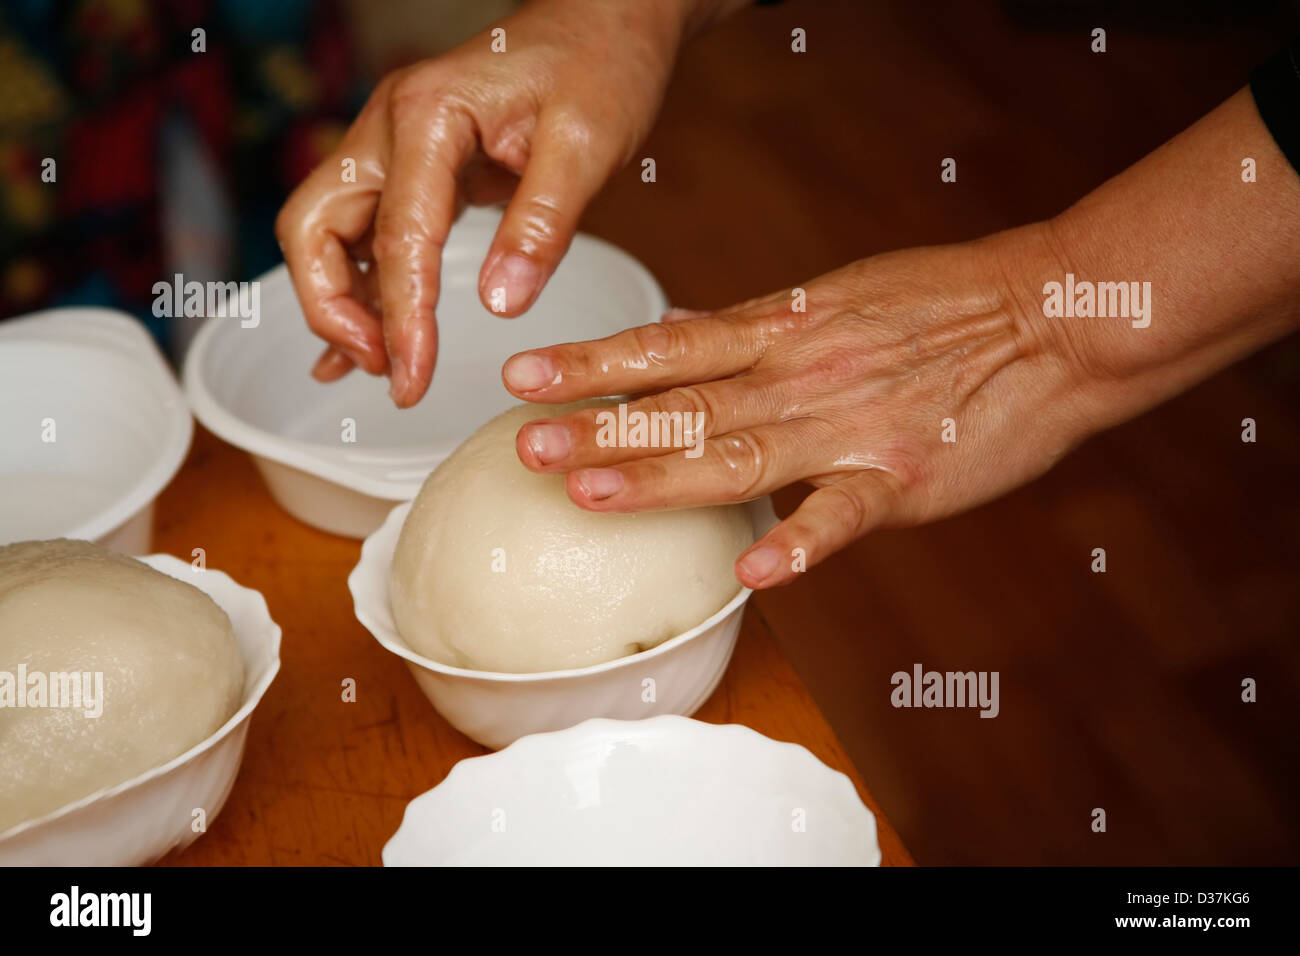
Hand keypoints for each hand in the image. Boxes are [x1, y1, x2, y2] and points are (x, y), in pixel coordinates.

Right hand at [276, 0, 721, 405]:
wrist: (604, 20)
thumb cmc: (600, 66)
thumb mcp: (587, 144)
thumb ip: (542, 223)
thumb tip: (501, 304)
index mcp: (429, 115)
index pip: (397, 236)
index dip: (402, 318)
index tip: (413, 379)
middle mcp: (389, 126)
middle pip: (313, 228)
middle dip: (334, 310)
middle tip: (391, 371)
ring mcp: (391, 145)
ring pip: (325, 232)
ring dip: (342, 303)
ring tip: (388, 365)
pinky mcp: (410, 166)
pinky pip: (363, 232)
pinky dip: (359, 285)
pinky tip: (368, 339)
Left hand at [501, 226, 1093, 588]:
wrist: (1052, 316)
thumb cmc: (944, 304)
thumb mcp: (837, 297)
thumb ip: (763, 331)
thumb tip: (690, 342)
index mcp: (784, 328)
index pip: (669, 346)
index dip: (593, 363)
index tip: (525, 375)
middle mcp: (801, 374)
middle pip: (685, 403)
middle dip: (600, 426)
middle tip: (527, 446)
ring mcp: (849, 428)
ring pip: (741, 455)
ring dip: (663, 476)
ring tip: (591, 493)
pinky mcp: (903, 478)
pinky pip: (843, 516)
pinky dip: (801, 542)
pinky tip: (756, 571)